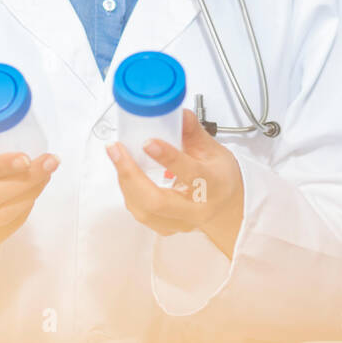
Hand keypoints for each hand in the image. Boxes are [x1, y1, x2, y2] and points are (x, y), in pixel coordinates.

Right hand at [0, 132, 58, 262]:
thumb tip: (3, 121)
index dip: (0, 165)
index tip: (26, 157)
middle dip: (26, 178)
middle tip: (50, 162)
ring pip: (3, 214)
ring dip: (30, 193)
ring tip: (45, 175)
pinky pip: (7, 228)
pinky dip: (25, 210)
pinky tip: (33, 194)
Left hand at [105, 110, 244, 257]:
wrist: (225, 204)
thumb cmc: (219, 177)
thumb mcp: (213, 148)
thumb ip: (192, 131)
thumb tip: (177, 114)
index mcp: (214, 186)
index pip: (192, 174)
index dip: (168, 158)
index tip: (148, 142)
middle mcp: (197, 209)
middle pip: (158, 201)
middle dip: (131, 175)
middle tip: (116, 150)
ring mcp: (180, 222)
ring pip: (144, 210)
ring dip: (126, 182)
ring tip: (118, 156)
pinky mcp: (166, 228)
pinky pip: (140, 214)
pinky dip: (129, 191)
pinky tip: (126, 174)